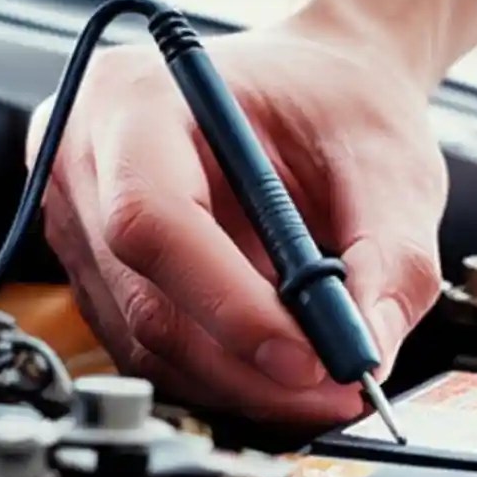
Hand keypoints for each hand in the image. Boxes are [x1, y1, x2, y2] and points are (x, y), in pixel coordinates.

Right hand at [26, 12, 446, 425]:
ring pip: (147, 342)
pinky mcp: (102, 270)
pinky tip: (283, 365)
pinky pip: (153, 347)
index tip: (309, 357)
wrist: (322, 87)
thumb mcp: (393, 169)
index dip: (230, 306)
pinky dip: (225, 373)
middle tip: (334, 388)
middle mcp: (87, 157)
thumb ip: (390, 264)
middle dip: (248, 364)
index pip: (154, 220)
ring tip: (324, 379)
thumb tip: (367, 355)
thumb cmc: (340, 101)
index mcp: (139, 99)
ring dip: (242, 380)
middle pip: (145, 300)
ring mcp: (83, 218)